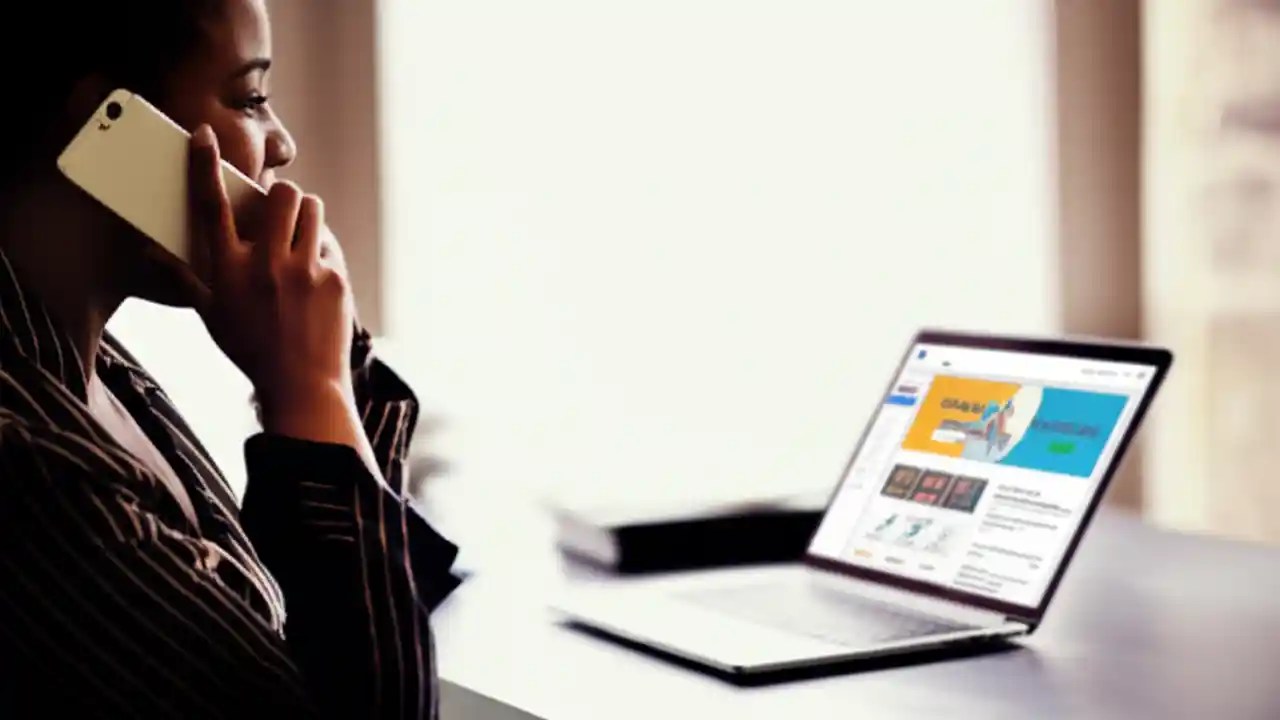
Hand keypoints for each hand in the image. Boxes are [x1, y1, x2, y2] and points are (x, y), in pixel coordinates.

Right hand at [187, 125, 378, 474]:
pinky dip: (322, 250)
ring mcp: (304, 271)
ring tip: (298, 239)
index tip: (203, 137)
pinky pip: (329, 242)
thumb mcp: (211, 317)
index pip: (211, 206)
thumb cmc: (253, 351)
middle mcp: (266, 265)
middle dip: (281, 195)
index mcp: (228, 271)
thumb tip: (156, 251)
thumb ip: (186, 278)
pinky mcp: (336, 279)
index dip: (203, 166)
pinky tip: (315, 274)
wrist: (303, 386)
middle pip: (280, 195)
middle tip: (279, 212)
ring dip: (304, 216)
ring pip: (311, 209)